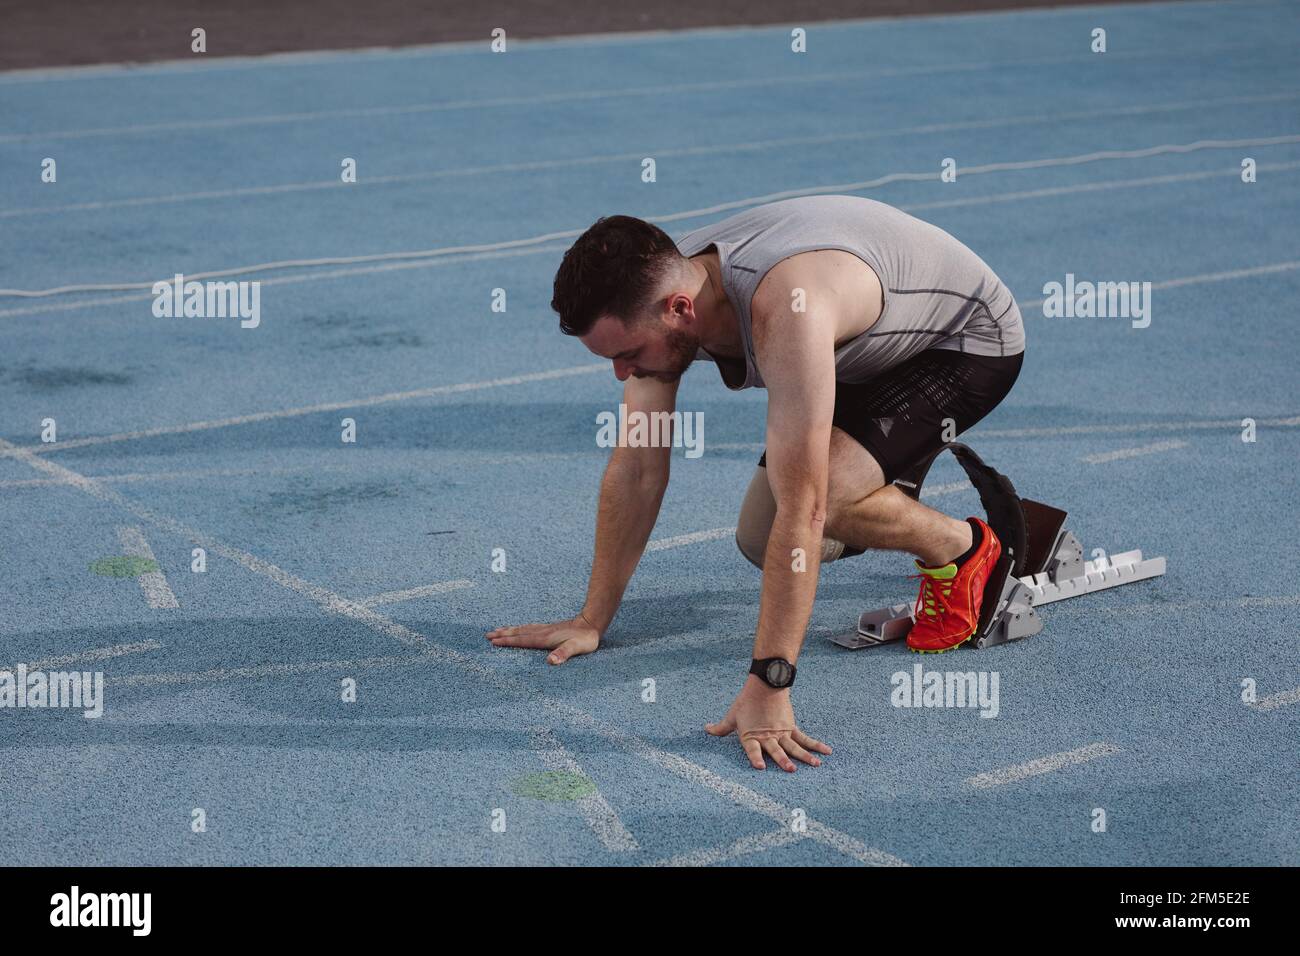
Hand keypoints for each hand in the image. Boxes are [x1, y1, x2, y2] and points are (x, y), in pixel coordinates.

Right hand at [485, 614, 600, 664]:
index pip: (522, 640)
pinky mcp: (550, 628)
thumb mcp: (576, 648)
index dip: (508, 641)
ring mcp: (545, 629)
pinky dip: (520, 628)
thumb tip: (551, 662)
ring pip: (523, 629)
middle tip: (487, 635)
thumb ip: (563, 653)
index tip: (493, 642)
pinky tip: (519, 629)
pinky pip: (529, 628)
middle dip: (503, 635)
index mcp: (545, 638)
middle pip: (518, 633)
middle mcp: (542, 632)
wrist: (592, 622)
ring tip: (497, 630)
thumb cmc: (586, 639)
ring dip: (509, 630)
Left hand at [705, 675, 831, 770]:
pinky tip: (826, 751)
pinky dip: (815, 745)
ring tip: (815, 765)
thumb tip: (706, 729)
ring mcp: (781, 733)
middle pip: (776, 750)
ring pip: (794, 746)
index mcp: (751, 735)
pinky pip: (804, 738)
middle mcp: (767, 736)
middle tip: (791, 769)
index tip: (760, 767)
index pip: (752, 749)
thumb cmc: (746, 702)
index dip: (755, 758)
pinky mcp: (790, 727)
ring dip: (804, 756)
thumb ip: (720, 727)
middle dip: (783, 760)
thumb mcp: (732, 716)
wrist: (765, 685)